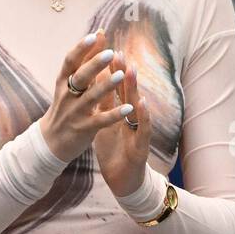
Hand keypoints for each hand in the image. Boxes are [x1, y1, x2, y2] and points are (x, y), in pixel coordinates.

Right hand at [38, 31, 133, 162]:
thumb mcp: (72, 83)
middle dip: (94, 65)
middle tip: (110, 54)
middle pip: (80, 77)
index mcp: (63, 82)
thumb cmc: (66, 105)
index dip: (82, 48)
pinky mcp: (84, 128)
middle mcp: (67, 95)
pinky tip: (129, 107)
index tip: (96, 35)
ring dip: (106, 86)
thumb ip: (87, 60)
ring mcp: (75, 112)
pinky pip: (100, 120)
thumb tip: (100, 33)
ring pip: (90, 98)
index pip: (70, 61)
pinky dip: (115, 114)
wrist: (52, 141)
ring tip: (121, 75)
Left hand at [92, 48, 152, 197]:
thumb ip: (101, 107)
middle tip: (117, 52)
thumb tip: (91, 88)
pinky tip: (143, 103)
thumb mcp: (103, 126)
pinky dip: (143, 116)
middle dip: (121, 73)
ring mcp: (136, 131)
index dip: (107, 71)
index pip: (112, 89)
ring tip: (131, 70)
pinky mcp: (141, 147)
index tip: (102, 52)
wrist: (124, 181)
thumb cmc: (114, 152)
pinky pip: (143, 130)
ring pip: (136, 107)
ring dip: (134, 89)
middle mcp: (128, 119)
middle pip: (125, 93)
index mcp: (116, 114)